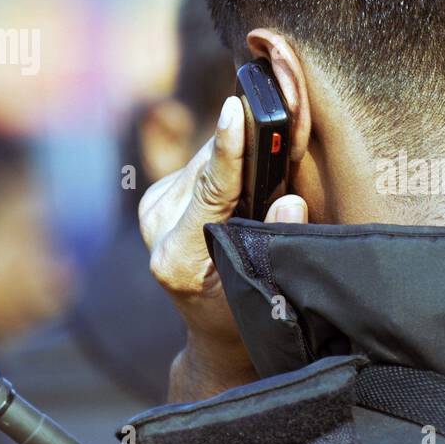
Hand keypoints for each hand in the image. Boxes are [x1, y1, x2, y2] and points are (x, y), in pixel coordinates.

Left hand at [139, 95, 307, 402]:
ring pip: (205, 160)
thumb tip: (291, 201)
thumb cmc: (243, 318)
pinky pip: (201, 166)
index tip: (235, 109)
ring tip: (278, 137)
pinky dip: (229, 160)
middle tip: (290, 114)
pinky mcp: (158, 198)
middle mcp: (156, 228)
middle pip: (210, 166)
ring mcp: (153, 210)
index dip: (228, 149)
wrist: (213, 334)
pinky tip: (252, 162)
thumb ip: (274, 242)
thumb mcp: (266, 288)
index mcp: (177, 257)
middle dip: (250, 143)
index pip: (210, 191)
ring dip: (240, 149)